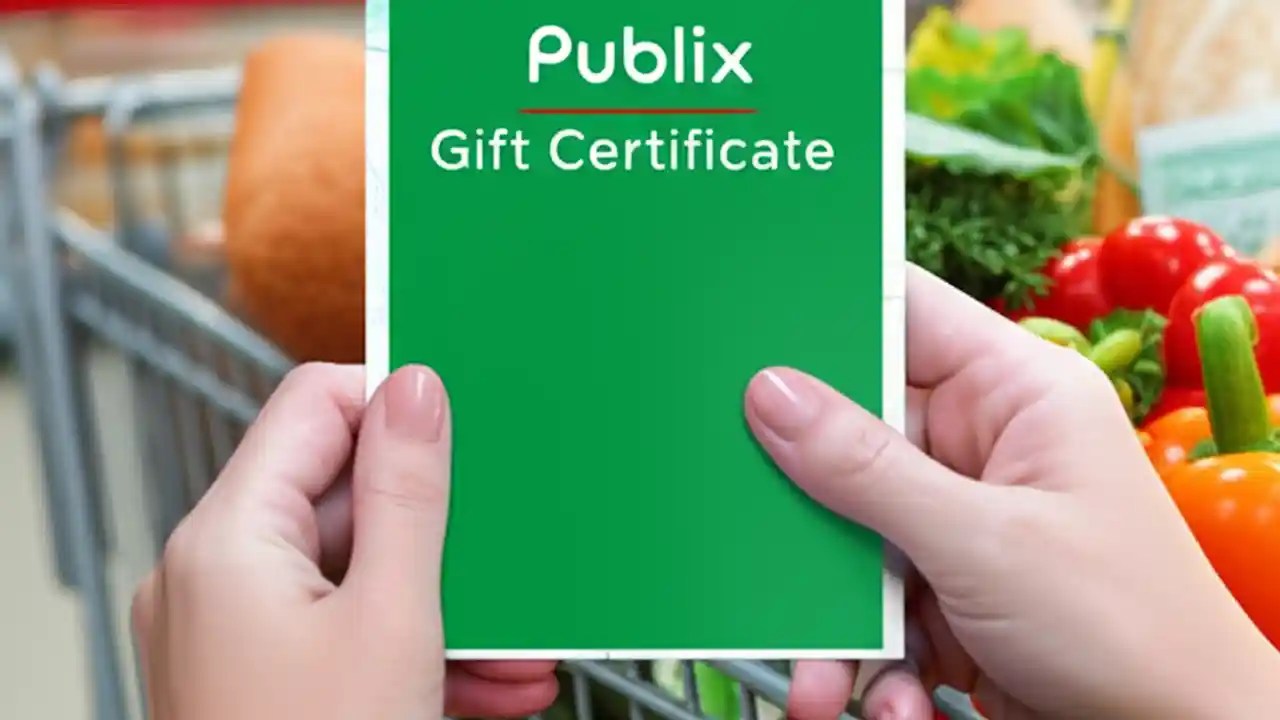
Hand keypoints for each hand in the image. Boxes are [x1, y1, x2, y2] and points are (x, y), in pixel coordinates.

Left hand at [131, 364, 558, 719]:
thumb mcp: (393, 616)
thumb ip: (407, 491)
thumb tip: (416, 391)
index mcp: (227, 539)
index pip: (314, 407)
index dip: (395, 404)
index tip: (463, 423)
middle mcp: (214, 576)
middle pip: (342, 500)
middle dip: (440, 534)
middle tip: (502, 552)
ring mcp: (233, 633)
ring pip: (356, 577)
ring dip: (443, 603)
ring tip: (515, 645)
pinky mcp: (259, 678)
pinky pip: (344, 632)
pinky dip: (412, 647)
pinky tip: (486, 684)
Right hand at [745, 266, 1279, 718]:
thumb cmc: (1129, 629)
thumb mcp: (985, 544)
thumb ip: (868, 468)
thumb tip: (772, 394)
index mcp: (1016, 393)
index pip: (907, 311)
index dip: (826, 309)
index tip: (742, 323)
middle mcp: (985, 444)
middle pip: (857, 432)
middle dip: (805, 498)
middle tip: (747, 517)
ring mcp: (966, 517)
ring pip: (853, 528)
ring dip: (831, 610)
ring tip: (818, 678)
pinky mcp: (951, 584)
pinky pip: (874, 596)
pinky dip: (864, 654)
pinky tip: (879, 699)